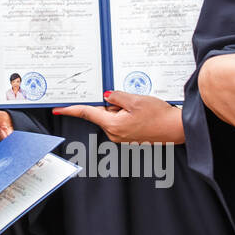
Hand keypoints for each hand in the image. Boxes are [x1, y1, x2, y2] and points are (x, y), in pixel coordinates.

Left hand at [53, 91, 184, 143]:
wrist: (177, 129)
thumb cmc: (159, 115)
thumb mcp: (135, 99)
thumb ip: (116, 96)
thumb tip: (105, 96)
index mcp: (113, 125)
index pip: (87, 114)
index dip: (70, 110)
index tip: (57, 109)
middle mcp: (114, 134)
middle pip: (102, 113)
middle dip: (111, 103)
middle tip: (129, 100)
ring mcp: (122, 137)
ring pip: (112, 116)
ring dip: (121, 108)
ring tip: (139, 107)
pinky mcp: (129, 137)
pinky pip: (121, 121)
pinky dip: (126, 113)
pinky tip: (140, 112)